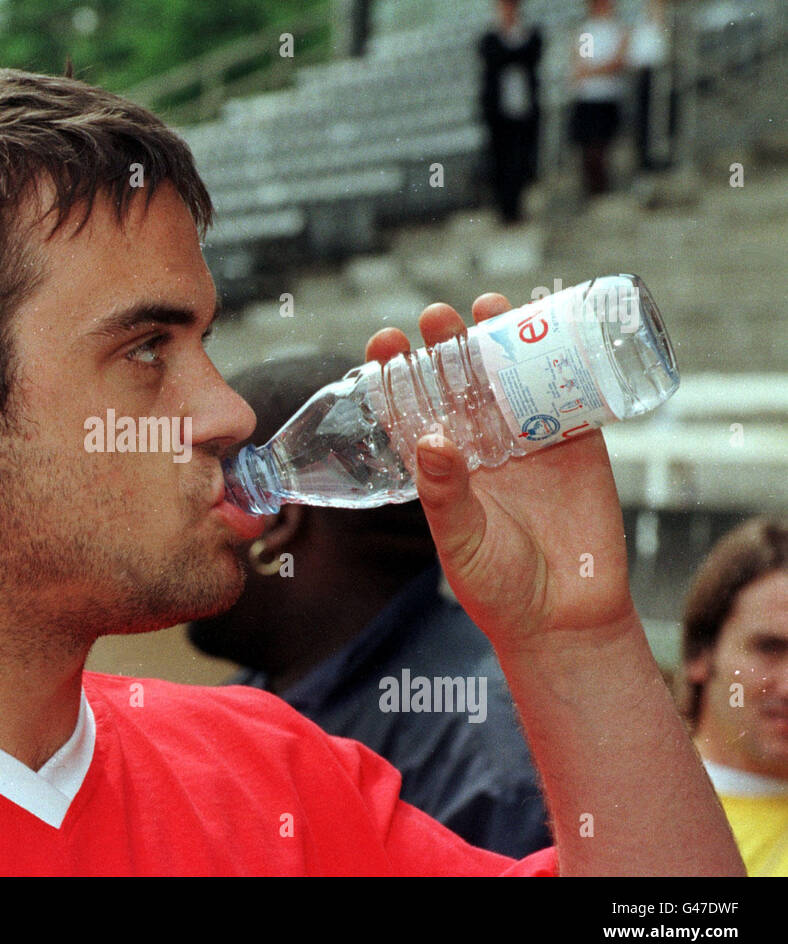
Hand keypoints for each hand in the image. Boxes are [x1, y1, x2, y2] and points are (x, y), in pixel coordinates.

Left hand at [365, 294, 636, 650]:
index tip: (383, 342)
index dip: (396, 372)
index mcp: (441, 465)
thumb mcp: (460, 540)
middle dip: (447, 344)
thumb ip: (445, 495)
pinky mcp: (579, 445)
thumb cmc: (498, 587)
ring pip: (511, 377)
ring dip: (500, 339)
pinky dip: (563, 360)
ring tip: (487, 305)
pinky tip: (553, 327)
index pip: (411, 407)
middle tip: (437, 316)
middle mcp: (481, 446)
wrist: (565, 618)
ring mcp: (529, 441)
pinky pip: (570, 393)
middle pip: (459, 380)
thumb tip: (431, 441)